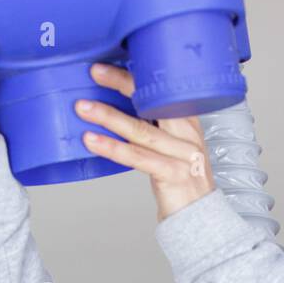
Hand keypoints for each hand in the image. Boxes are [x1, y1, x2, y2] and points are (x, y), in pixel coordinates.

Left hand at [76, 63, 214, 220]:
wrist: (201, 218)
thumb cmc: (181, 182)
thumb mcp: (173, 148)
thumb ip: (154, 128)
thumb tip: (118, 109)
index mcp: (188, 121)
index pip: (161, 89)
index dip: (135, 74)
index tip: (110, 64)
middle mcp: (188, 134)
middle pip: (153, 102)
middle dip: (121, 84)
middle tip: (94, 71)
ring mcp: (182, 155)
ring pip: (140, 130)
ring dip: (108, 116)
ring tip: (83, 109)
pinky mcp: (172, 175)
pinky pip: (137, 158)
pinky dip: (112, 148)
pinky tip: (92, 141)